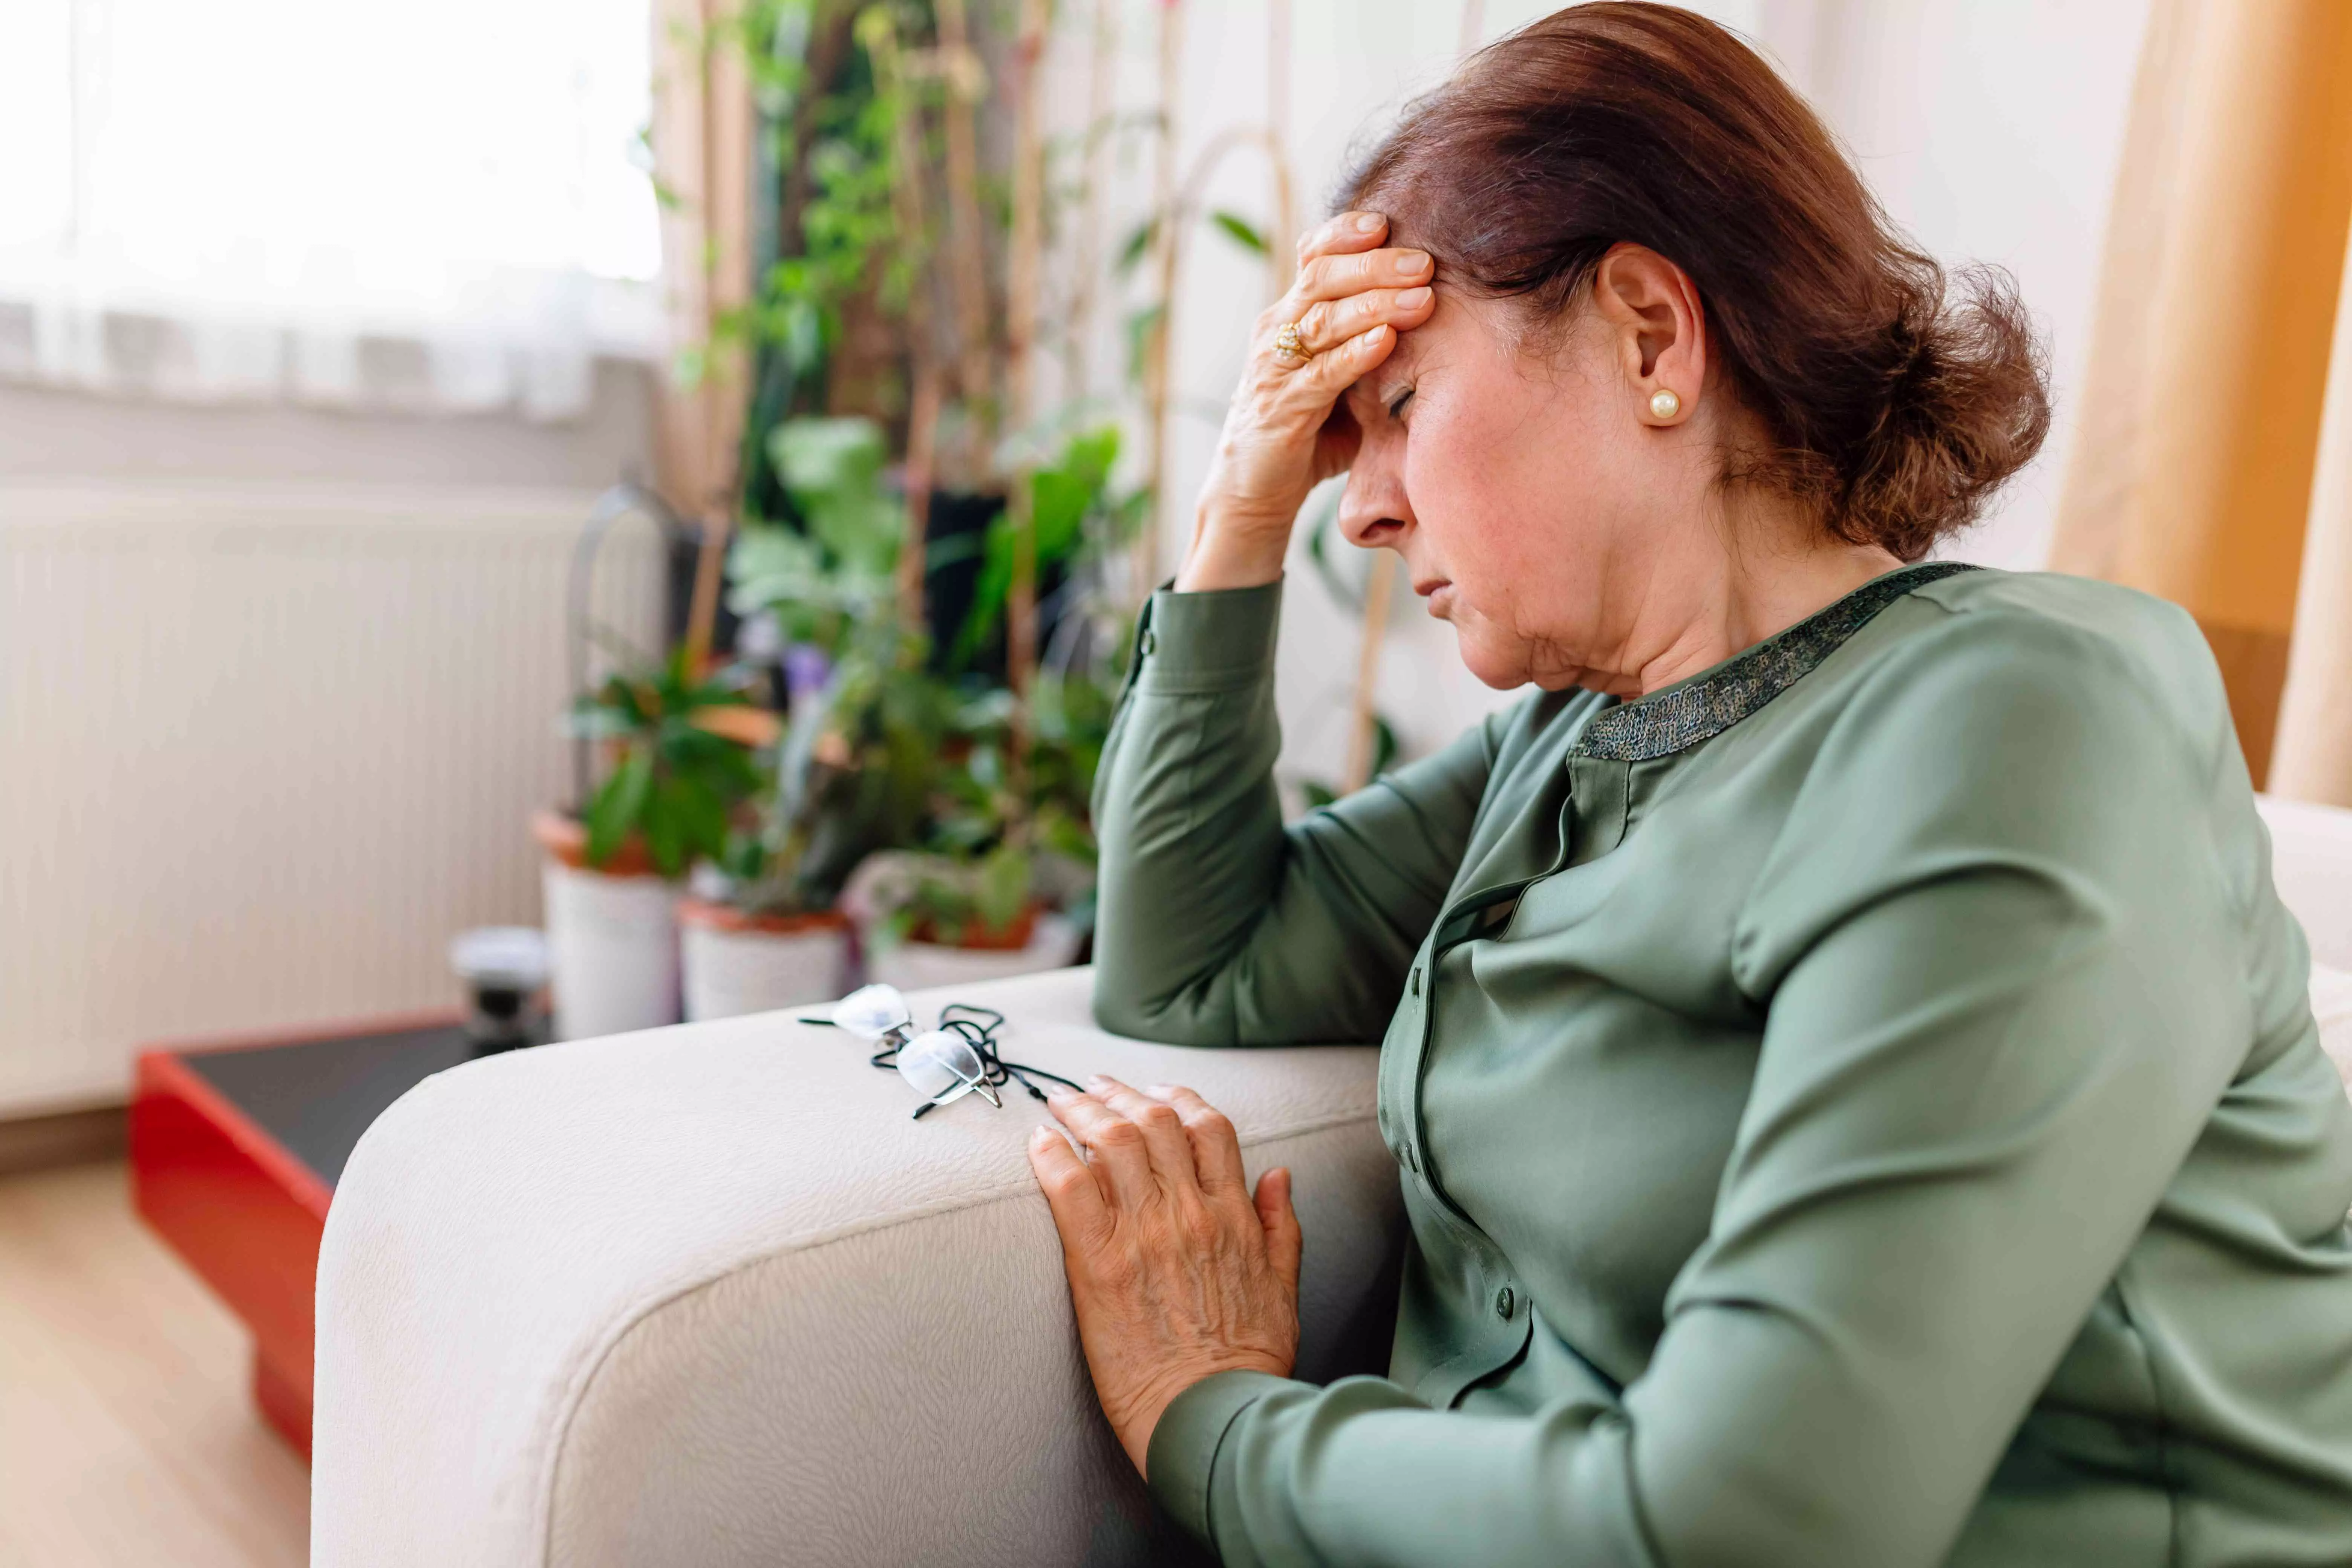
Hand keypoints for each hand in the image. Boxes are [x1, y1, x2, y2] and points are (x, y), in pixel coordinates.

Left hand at [1027, 1076, 1303, 1476]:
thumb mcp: (1285, 1288)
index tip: (1154, 1091)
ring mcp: (1144, 1235)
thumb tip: (1279, 1174)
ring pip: (1111, 1141)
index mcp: (1233, 1215)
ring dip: (1082, 1111)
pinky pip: (1069, 1189)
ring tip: (1061, 1102)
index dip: (1178, 1096)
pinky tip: (1039, 1143)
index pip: (1207, 1127)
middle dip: (1119, 1093)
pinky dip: (1051, 1157)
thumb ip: (1281, 1226)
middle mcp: (1189, 1213)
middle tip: (1094, 1086)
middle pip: (1154, 1121)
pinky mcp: (1099, 1266)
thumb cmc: (1248, 1363)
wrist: (1211, 1416)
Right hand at [1178, 212, 1436, 590]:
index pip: (1313, 257)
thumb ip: (1372, 344)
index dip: (1345, 233)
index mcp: (1290, 315)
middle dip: (1375, 265)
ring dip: (1374, 305)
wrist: (1253, 491)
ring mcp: (1273, 369)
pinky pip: (1320, 374)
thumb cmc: (1307, 431)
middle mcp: (1275, 332)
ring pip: (1322, 320)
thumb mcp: (1340, 376)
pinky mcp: (1279, 409)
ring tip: (1421, 298)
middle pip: (1321, 278)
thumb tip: (1436, 313)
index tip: (1388, 221)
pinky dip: (1354, 354)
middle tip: (1424, 262)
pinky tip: (1386, 341)